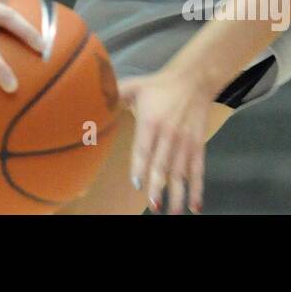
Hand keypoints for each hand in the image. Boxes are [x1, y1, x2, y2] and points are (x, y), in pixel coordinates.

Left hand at [119, 68, 217, 213]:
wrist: (194, 80)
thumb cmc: (159, 86)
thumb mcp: (135, 86)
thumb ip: (115, 94)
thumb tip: (92, 97)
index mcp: (151, 121)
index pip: (144, 147)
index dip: (140, 166)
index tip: (137, 183)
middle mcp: (169, 134)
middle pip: (162, 164)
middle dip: (157, 186)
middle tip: (153, 205)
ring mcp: (185, 142)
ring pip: (180, 172)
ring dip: (177, 193)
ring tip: (171, 212)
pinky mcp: (198, 145)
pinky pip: (198, 170)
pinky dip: (197, 189)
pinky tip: (195, 205)